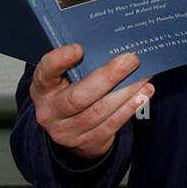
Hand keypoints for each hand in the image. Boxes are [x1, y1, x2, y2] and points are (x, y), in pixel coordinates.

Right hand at [30, 44, 152, 160]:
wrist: (69, 129)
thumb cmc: (70, 91)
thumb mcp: (65, 77)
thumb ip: (80, 64)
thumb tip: (113, 45)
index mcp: (43, 88)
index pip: (46, 72)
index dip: (60, 60)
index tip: (78, 48)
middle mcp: (50, 111)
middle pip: (79, 96)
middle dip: (109, 77)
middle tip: (130, 60)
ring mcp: (67, 130)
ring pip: (99, 111)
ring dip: (126, 92)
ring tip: (144, 76)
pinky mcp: (87, 141)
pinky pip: (111, 124)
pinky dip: (130, 108)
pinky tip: (143, 94)